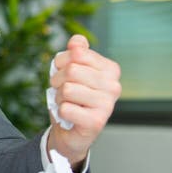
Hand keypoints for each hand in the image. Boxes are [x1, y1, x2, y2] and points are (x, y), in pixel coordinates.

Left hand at [47, 34, 120, 171]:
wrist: (69, 131)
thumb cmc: (72, 98)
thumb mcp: (71, 70)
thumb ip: (76, 52)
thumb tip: (77, 41)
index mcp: (110, 69)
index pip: (77, 53)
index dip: (61, 62)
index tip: (64, 72)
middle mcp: (114, 86)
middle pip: (71, 70)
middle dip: (57, 80)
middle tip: (62, 91)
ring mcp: (107, 104)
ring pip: (67, 89)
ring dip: (59, 97)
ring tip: (68, 103)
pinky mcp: (97, 122)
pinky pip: (66, 108)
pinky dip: (61, 112)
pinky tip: (70, 116)